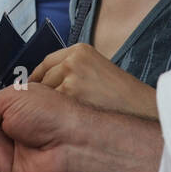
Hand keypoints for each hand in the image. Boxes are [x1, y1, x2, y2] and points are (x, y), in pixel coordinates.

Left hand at [30, 44, 157, 118]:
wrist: (139, 108)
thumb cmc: (120, 94)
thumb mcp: (96, 69)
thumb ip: (72, 70)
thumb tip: (44, 82)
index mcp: (80, 50)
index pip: (46, 62)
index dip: (37, 78)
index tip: (32, 89)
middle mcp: (73, 60)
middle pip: (43, 77)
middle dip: (41, 94)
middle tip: (43, 108)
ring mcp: (70, 76)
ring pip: (45, 92)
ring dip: (47, 105)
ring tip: (58, 116)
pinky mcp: (70, 94)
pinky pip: (51, 106)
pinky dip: (53, 114)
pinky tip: (64, 121)